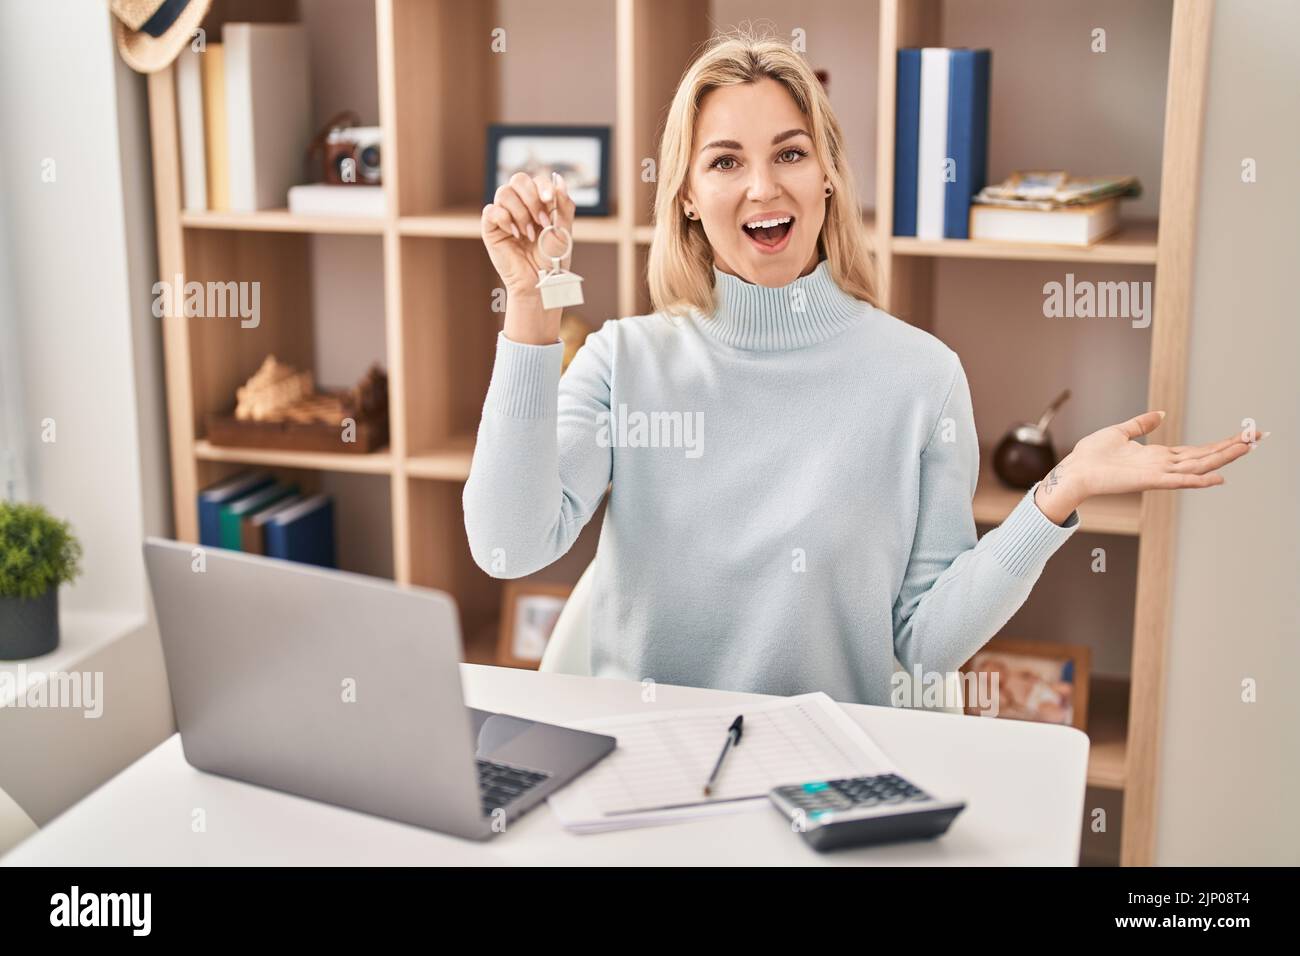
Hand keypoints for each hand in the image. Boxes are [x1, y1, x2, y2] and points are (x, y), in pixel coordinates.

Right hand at [481, 171, 575, 343]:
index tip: (550, 201)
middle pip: (518, 179)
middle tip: (541, 221)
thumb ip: (564, 204)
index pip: (536, 179)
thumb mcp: (564, 230)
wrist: (540, 282)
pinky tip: (515, 235)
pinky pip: (491, 210)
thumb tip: (559, 178)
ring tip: (529, 234)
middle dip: (532, 197)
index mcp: (538, 203)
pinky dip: (505, 219)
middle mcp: (520, 205)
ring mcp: (504, 215)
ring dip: (521, 213)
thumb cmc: (552, 259)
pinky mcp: (491, 228)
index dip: (543, 186)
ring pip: (504, 192)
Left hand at [1033, 411, 1267, 523]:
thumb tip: (1159, 414)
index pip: (1198, 450)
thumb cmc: (1092, 455)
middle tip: (1258, 438)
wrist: (1075, 469)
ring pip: (1199, 466)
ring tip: (1247, 448)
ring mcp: (1158, 474)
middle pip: (1206, 456)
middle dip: (1232, 448)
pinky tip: (1218, 477)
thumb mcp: (1120, 432)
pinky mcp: (1149, 480)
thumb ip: (1141, 424)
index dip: (1221, 443)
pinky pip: (1178, 480)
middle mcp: (1164, 466)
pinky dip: (1199, 480)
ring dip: (1223, 457)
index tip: (1242, 435)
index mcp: (1159, 456)